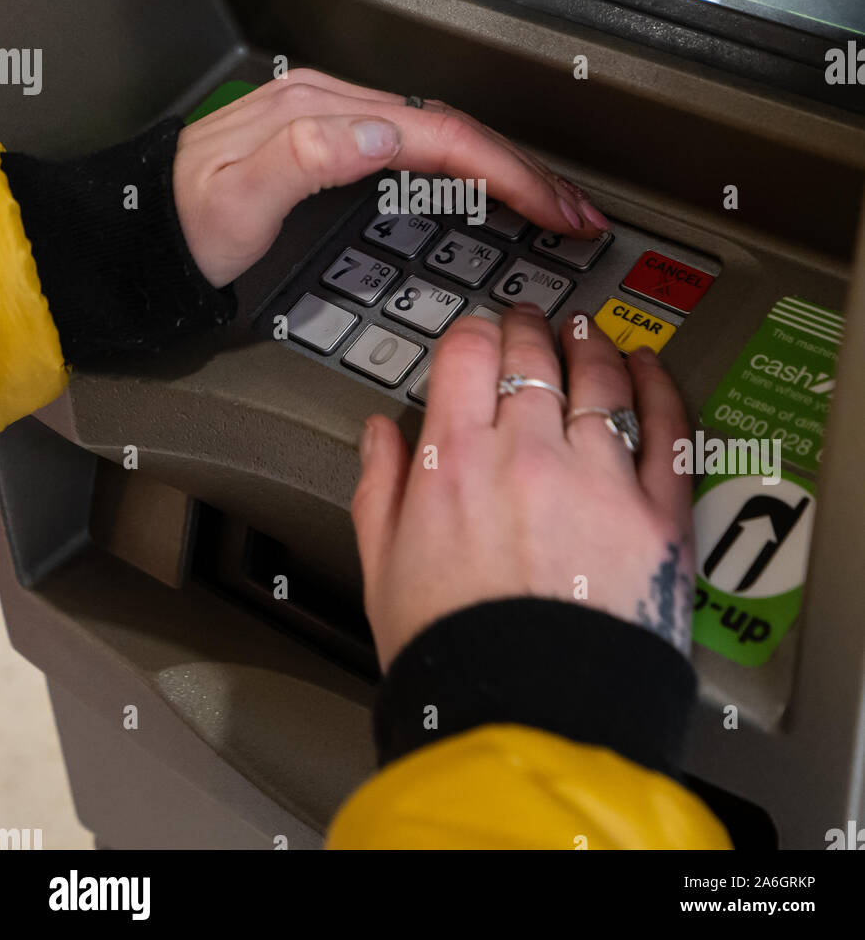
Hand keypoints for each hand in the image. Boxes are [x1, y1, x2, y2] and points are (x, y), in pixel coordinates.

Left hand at [173, 70, 608, 287]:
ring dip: (504, 168)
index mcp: (325, 115)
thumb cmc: (179, 222)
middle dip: (526, 170)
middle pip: (456, 129)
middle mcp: (336, 108)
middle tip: (577, 212)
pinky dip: (465, 166)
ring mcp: (337, 121)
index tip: (554, 207)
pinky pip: (420, 145)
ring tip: (549, 201)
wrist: (137, 228)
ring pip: (444, 134)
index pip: (440, 135)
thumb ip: (306, 157)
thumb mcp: (235, 196)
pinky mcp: (335, 141)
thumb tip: (383, 131)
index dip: (507, 171)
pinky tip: (481, 185)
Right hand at [353, 309, 693, 670]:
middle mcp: (529, 456)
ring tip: (588, 334)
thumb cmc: (453, 656)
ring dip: (591, 344)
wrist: (525, 722)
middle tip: (530, 322)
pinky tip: (650, 369)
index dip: (474, 331)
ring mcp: (599, 480)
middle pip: (534, 355)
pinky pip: (667, 428)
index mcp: (456, 464)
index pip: (468, 353)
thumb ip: (378, 488)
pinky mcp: (657, 514)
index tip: (479, 334)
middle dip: (529, 328)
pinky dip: (659, 387)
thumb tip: (382, 435)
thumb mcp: (383, 571)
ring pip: (601, 377)